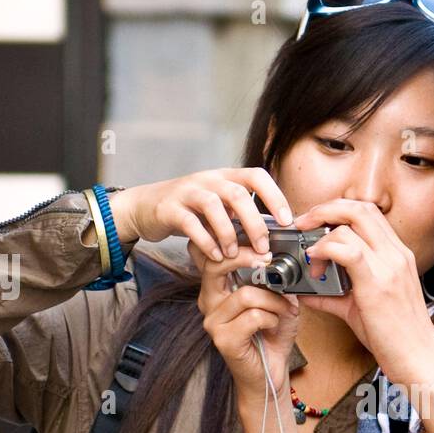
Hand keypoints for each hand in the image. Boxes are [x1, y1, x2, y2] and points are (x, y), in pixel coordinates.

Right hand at [109, 167, 293, 263]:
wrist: (145, 206)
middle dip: (254, 222)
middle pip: (237, 193)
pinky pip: (190, 223)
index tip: (287, 221)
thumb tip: (274, 233)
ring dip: (228, 233)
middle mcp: (208, 180)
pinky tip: (214, 256)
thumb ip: (241, 214)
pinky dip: (205, 241)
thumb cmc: (190, 209)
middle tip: (263, 247)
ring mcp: (187, 191)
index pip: (256, 176)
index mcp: (226, 177)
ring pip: (213, 205)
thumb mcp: (220, 206)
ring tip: (233, 254)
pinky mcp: (169, 208)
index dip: (275, 196)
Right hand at [191, 242, 299, 402]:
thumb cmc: (272, 335)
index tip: (258, 244)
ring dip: (273, 301)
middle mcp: (209, 302)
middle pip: (217, 265)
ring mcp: (213, 321)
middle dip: (246, 258)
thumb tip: (280, 259)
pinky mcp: (223, 339)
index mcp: (218, 288)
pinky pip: (252, 317)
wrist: (271, 372)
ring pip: (246, 295)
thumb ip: (274, 279)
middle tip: (268, 259)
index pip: (211, 255)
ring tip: (284, 311)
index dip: (232, 244)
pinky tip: (273, 326)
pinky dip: (271, 319)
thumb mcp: (277, 299)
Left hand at [291, 199, 433, 383]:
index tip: (317, 223)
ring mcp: (389, 265)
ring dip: (321, 233)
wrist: (418, 356)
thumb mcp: (363, 307)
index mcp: (396, 254)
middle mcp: (395, 253)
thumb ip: (335, 296)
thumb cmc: (395, 334)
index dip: (338, 210)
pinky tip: (315, 263)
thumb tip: (307, 293)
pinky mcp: (377, 282)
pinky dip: (325, 250)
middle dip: (325, 209)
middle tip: (304, 224)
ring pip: (351, 222)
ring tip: (310, 256)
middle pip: (359, 207)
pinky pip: (347, 250)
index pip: (367, 212)